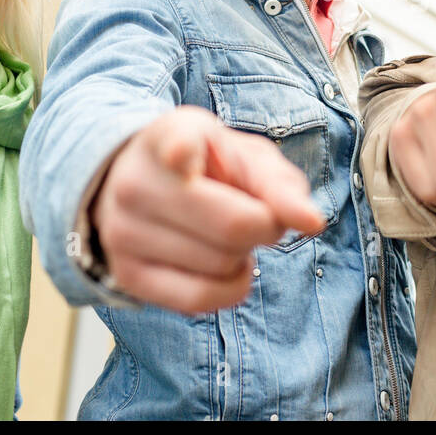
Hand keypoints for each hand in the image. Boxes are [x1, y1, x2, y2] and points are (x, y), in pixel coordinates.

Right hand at [91, 106, 325, 313]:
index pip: (175, 143)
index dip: (181, 150)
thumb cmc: (208, 168)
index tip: (181, 155)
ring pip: (221, 266)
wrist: (141, 184)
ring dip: (244, 257)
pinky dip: (230, 288)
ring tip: (225, 234)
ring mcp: (123, 231)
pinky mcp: (126, 275)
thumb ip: (281, 184)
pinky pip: (199, 300)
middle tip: (255, 215)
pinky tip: (225, 267)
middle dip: (264, 227)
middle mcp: (136, 182)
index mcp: (170, 135)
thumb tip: (312, 222)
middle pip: (234, 226)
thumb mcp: (246, 157)